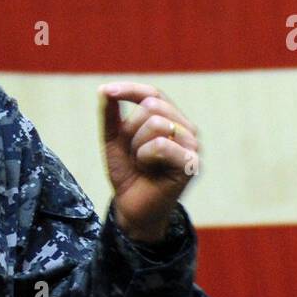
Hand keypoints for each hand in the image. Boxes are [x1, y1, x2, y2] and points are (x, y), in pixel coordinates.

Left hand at [97, 82, 200, 241]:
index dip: (130, 89)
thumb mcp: (113, 141)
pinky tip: (149, 170)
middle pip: (152, 106)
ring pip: (156, 124)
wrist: (132, 208)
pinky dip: (145, 157)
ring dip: (137, 146)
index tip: (106, 91)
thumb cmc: (128, 173)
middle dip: (130, 130)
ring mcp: (192, 145)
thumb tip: (104, 89)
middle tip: (133, 153)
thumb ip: (110, 115)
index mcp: (171, 119)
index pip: (153, 93)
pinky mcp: (191, 162)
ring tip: (142, 163)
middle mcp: (186, 128)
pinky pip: (161, 144)